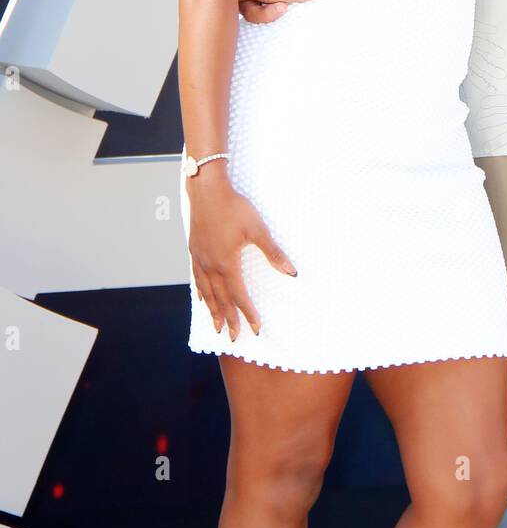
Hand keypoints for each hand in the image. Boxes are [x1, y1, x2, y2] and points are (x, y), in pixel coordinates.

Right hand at [188, 175, 297, 339]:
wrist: (207, 190)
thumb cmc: (233, 207)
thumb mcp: (257, 229)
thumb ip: (273, 253)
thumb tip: (291, 272)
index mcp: (227, 264)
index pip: (239, 296)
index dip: (248, 314)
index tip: (256, 329)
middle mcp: (210, 266)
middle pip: (221, 300)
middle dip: (229, 319)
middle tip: (234, 337)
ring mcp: (200, 259)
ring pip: (207, 292)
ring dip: (213, 311)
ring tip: (216, 326)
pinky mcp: (194, 250)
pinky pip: (196, 278)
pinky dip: (201, 292)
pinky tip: (202, 297)